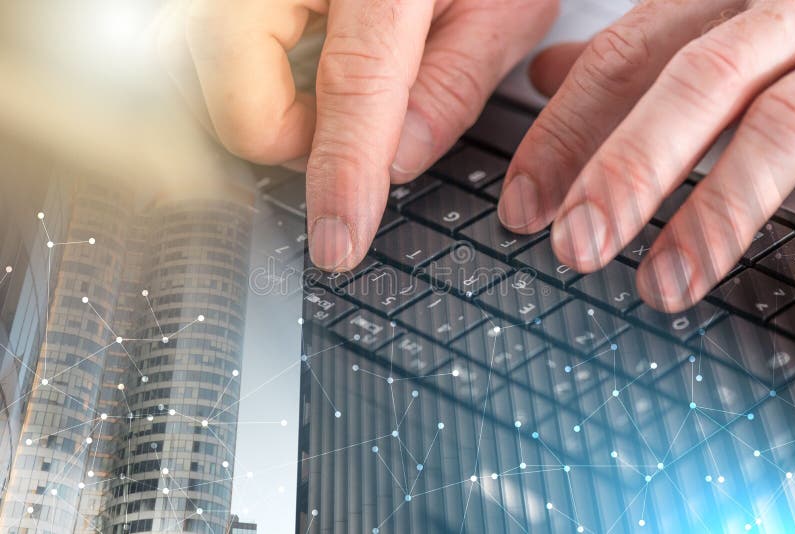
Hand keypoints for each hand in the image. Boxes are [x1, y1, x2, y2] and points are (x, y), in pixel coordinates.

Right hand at [154, 0, 558, 269]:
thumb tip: (394, 164)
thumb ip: (453, 85)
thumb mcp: (501, 3)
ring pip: (191, 67)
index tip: (338, 241)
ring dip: (251, 104)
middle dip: (283, 136)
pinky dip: (234, 74)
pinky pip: (193, 44)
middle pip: (232, 86)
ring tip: (313, 88)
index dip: (342, 175)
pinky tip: (284, 63)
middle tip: (336, 127)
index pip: (351, 89)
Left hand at [499, 0, 794, 311]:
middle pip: (698, 80)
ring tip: (664, 286)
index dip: (565, 132)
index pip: (626, 54)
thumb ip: (637, 56)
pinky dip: (783, 214)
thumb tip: (546, 75)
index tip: (522, 205)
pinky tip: (775, 273)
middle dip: (628, 168)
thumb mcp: (711, 24)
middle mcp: (784, 13)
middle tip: (576, 246)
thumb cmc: (788, 37)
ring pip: (781, 127)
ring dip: (715, 213)